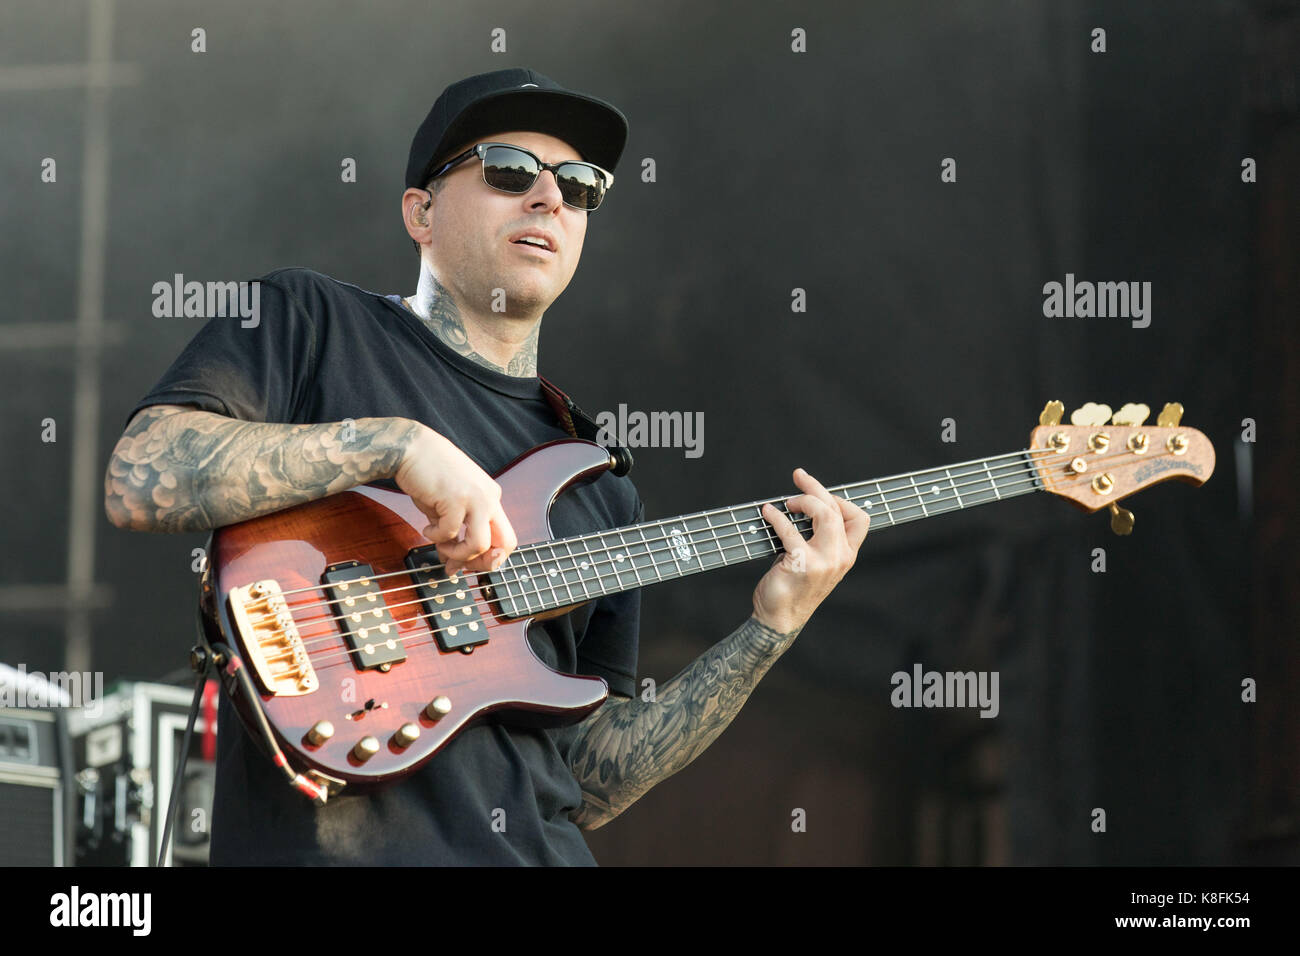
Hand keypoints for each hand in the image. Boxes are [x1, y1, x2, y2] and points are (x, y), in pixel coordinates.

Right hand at [393, 425, 517, 574]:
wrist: (410, 448)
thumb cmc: (427, 474)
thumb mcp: (448, 507)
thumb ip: (455, 533)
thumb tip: (451, 563)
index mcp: (491, 497)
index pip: (506, 538)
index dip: (489, 558)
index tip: (467, 564)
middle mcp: (490, 498)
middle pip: (504, 545)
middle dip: (481, 563)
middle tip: (456, 564)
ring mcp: (476, 498)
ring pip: (480, 544)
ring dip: (457, 553)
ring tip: (439, 544)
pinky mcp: (456, 499)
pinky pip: (450, 533)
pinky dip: (435, 536)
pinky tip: (426, 527)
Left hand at [751, 468, 869, 633]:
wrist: (779, 619)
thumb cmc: (794, 587)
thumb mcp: (817, 562)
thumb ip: (819, 538)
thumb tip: (805, 503)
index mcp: (847, 555)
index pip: (860, 518)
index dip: (841, 500)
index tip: (820, 494)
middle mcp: (840, 557)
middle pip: (837, 510)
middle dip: (816, 488)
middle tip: (799, 477)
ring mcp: (824, 562)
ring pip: (824, 515)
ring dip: (803, 500)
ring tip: (787, 501)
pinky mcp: (802, 564)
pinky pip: (790, 531)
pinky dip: (777, 517)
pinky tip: (768, 512)